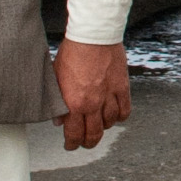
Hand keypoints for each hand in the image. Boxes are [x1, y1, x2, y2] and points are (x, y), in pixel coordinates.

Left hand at [55, 37, 130, 153]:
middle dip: (88, 143)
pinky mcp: (122, 87)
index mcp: (74, 103)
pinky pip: (124, 111)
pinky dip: (120, 117)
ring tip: (98, 126)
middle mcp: (93, 104)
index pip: (74, 134)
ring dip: (103, 128)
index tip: (70, 145)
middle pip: (93, 134)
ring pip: (109, 124)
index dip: (72, 144)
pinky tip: (115, 116)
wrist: (93, 35)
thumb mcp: (56, 77)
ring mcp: (109, 97)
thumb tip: (58, 118)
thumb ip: (57, 100)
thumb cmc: (73, 51)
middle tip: (85, 143)